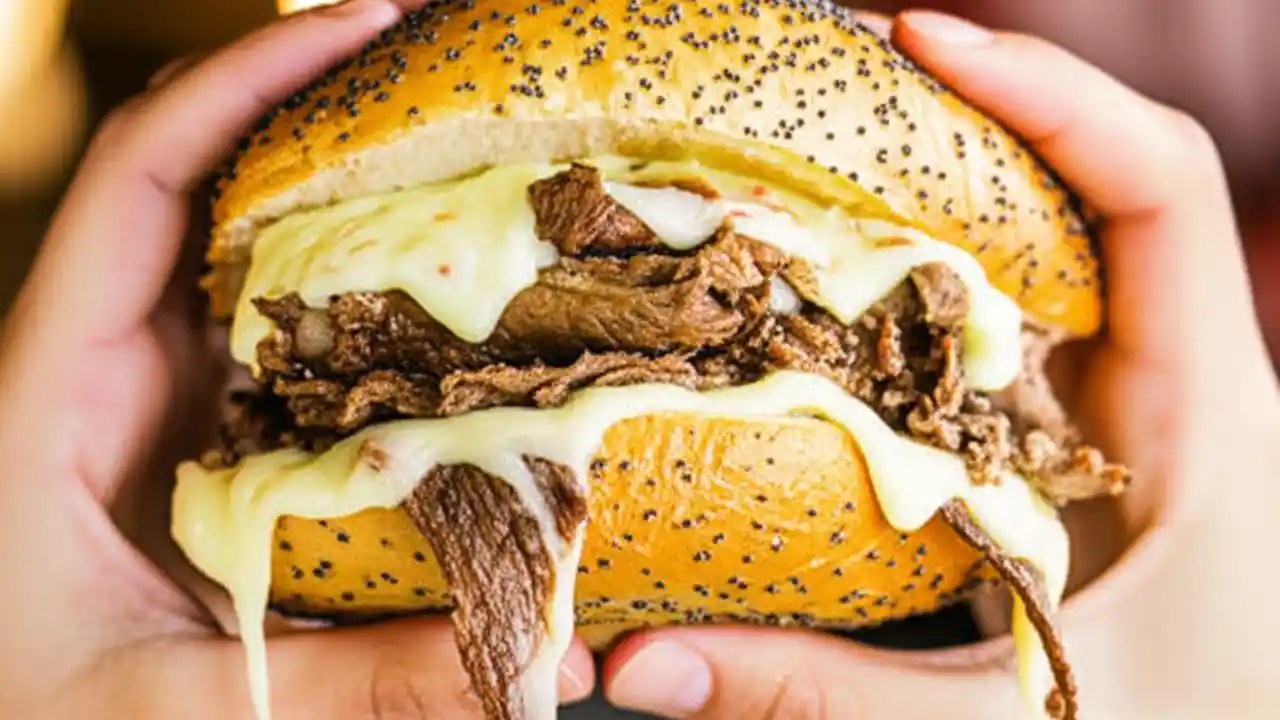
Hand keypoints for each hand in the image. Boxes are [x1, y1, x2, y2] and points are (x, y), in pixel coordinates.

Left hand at [0, 2, 594, 717]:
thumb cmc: (28, 716)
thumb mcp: (174, 711)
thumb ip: (356, 685)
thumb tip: (546, 655)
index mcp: (57, 388)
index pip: (141, 177)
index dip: (242, 80)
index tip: (356, 25)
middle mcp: (114, 360)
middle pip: (212, 178)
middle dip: (321, 101)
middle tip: (444, 62)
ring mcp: (168, 389)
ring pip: (258, 248)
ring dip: (352, 186)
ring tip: (464, 146)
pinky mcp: (212, 428)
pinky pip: (292, 326)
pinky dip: (363, 284)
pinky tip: (445, 285)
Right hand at [602, 11, 1279, 719]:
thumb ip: (822, 694)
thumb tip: (638, 666)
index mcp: (1205, 425)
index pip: (1156, 187)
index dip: (1049, 91)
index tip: (922, 42)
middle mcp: (1164, 397)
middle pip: (1079, 196)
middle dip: (958, 123)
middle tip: (823, 93)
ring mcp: (1110, 427)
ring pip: (1032, 265)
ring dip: (928, 203)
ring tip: (808, 166)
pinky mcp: (1062, 466)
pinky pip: (993, 342)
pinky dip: (914, 296)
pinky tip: (830, 301)